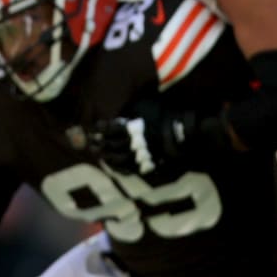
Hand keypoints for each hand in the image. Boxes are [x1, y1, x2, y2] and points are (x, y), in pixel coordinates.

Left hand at [87, 109, 201, 175]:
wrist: (185, 133)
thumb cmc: (166, 116)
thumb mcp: (146, 106)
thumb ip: (130, 110)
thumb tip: (119, 113)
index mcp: (132, 127)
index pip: (110, 128)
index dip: (101, 128)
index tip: (95, 127)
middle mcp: (134, 143)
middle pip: (111, 145)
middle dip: (99, 144)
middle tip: (91, 143)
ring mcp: (141, 156)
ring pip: (118, 159)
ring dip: (107, 157)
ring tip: (100, 155)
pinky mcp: (148, 165)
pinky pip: (130, 170)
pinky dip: (120, 168)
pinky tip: (114, 166)